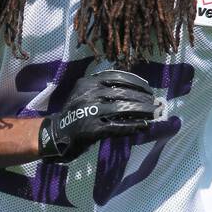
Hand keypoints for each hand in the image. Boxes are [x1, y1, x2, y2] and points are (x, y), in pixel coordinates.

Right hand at [38, 68, 154, 161]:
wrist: (57, 134)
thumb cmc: (75, 112)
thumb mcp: (84, 92)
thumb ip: (103, 87)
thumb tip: (135, 88)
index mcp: (88, 82)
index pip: (117, 77)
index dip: (135, 82)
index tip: (147, 88)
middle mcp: (89, 94)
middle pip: (123, 93)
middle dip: (142, 98)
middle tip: (154, 103)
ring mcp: (91, 112)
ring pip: (123, 109)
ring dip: (142, 111)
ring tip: (153, 113)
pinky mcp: (93, 130)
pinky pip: (118, 127)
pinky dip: (133, 127)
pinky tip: (144, 126)